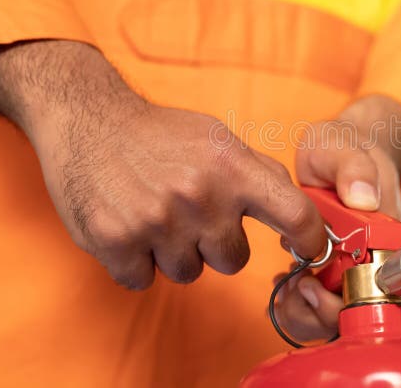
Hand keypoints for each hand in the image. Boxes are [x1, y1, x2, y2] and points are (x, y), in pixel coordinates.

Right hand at [0, 40, 325, 288]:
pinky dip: (136, 262)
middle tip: (190, 213)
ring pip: (188, 273)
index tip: (311, 251)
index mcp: (232, 168)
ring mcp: (157, 221)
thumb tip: (300, 211)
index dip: (310, 240)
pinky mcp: (116, 241)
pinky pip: (143, 280)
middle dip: (216, 244)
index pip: (294, 214)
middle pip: (233, 260)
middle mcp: (200, 196)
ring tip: (155, 213)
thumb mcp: (217, 138)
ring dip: (174, 253)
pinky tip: (129, 226)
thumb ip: (259, 173)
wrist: (89, 121)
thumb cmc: (161, 135)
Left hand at [273, 95, 400, 341]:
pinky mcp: (334, 271)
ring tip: (286, 287)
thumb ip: (355, 167)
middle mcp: (377, 256)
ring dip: (307, 311)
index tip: (314, 283)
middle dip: (322, 311)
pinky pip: (320, 305)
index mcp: (389, 234)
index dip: (349, 298)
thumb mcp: (343, 146)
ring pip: (338, 316)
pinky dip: (298, 305)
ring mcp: (355, 266)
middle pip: (360, 311)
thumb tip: (364, 199)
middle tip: (295, 287)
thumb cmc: (341, 146)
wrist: (332, 150)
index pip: (383, 286)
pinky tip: (284, 284)